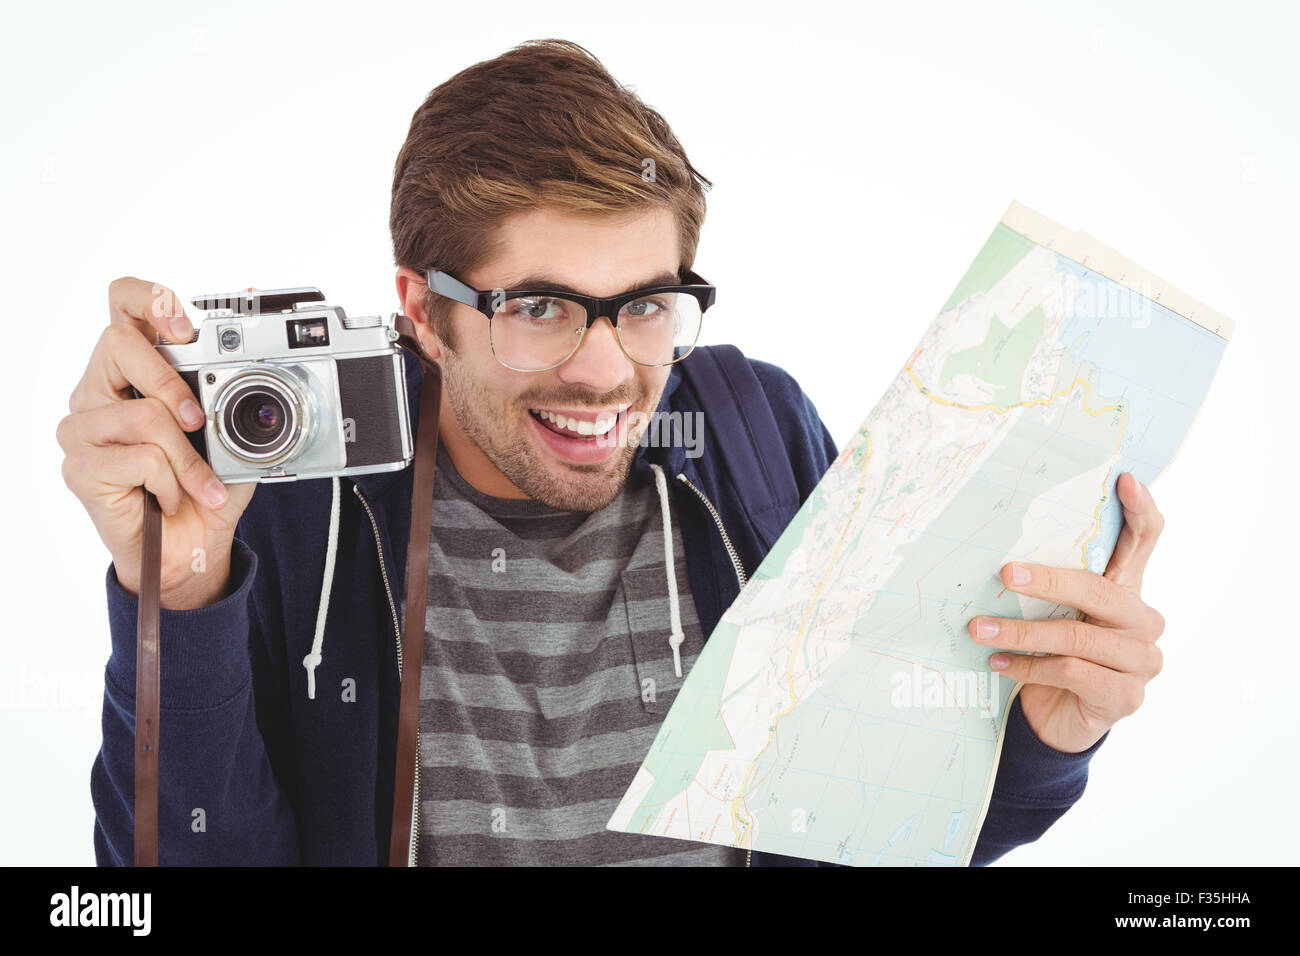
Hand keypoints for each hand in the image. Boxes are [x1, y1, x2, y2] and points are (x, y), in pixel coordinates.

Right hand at [58, 278, 257, 608]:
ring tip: (194, 484)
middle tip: (197, 420)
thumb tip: (263, 345)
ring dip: (186, 458)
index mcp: (132, 369)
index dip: (149, 299)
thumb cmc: (206, 485)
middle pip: (118, 343)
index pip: (122, 303)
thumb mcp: (234, 433)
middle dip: (171, 383)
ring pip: (143, 413)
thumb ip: (238, 388)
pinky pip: (139, 458)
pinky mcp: (79, 466)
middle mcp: (98, 389)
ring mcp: (81, 428)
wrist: (191, 547)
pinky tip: (166, 498)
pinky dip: (171, 483)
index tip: (184, 325)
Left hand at [967, 472, 1166, 752]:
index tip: (1124, 479)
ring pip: (1078, 638)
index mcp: (1128, 589)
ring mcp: (1141, 662)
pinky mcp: (1125, 697)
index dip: (1140, 510)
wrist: (1056, 718)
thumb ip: (1048, 585)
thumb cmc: (1052, 654)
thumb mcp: (1051, 614)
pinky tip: (998, 663)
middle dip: (1048, 581)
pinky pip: (1072, 673)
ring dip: (1021, 633)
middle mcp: (1143, 622)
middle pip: (1100, 592)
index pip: (1145, 541)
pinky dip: (1029, 666)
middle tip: (1004, 574)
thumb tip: (1003, 551)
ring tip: (978, 628)